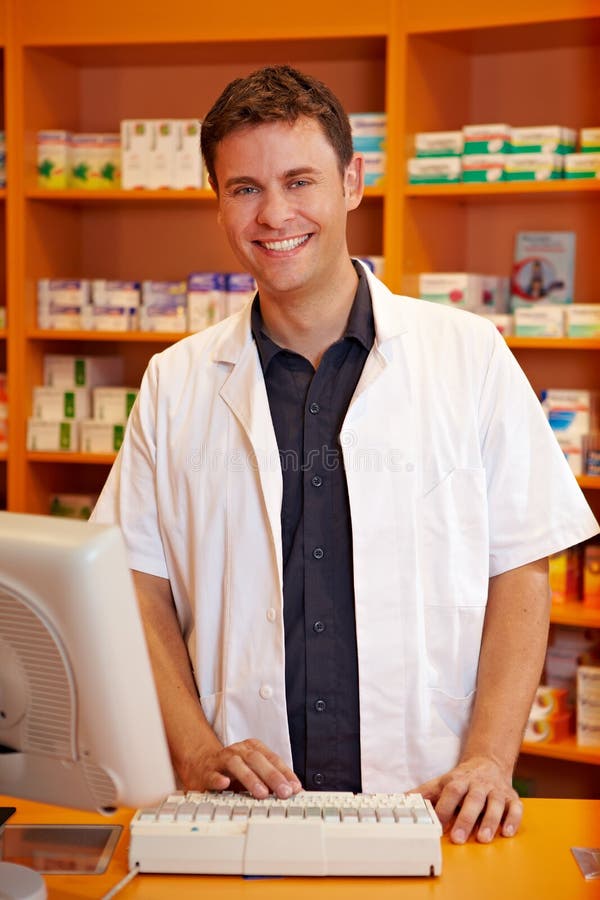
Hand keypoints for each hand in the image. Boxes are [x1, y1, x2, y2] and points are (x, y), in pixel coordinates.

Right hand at [179, 737, 302, 799]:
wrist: (202, 763)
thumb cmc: (233, 770)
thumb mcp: (253, 771)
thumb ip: (270, 779)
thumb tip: (292, 791)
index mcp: (253, 749)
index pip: (273, 759)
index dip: (285, 773)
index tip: (295, 787)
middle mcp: (238, 751)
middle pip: (257, 760)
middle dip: (273, 776)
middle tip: (284, 792)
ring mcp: (222, 760)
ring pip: (236, 764)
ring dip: (250, 778)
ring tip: (262, 793)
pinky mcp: (207, 771)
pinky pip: (212, 774)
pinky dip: (218, 779)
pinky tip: (224, 784)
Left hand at [413, 755, 522, 843]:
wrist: (488, 763)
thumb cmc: (461, 780)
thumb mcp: (441, 783)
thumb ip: (423, 794)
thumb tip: (396, 800)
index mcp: (459, 781)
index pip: (450, 792)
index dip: (444, 807)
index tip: (438, 824)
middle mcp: (478, 785)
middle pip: (472, 799)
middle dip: (466, 819)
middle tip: (459, 838)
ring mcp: (495, 791)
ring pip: (494, 804)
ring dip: (490, 821)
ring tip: (484, 838)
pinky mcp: (511, 798)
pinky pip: (515, 808)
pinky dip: (513, 819)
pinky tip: (507, 832)